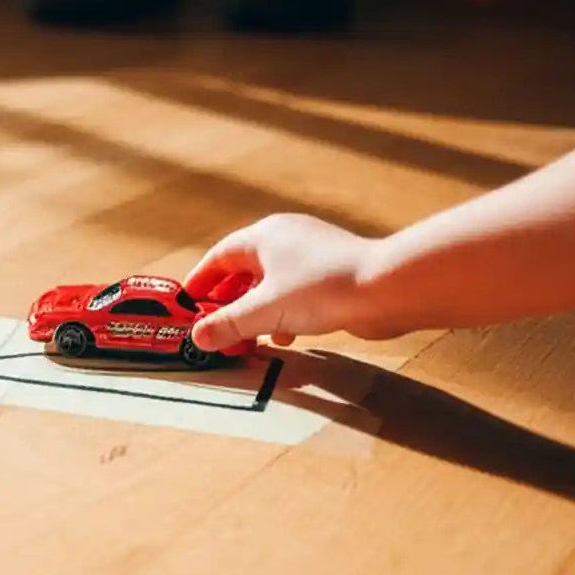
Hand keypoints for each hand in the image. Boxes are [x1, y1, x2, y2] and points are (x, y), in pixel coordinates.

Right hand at [184, 214, 391, 350]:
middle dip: (228, 300)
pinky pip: (294, 292)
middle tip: (213, 324)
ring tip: (245, 336)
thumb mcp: (265, 310)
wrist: (387, 288)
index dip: (200, 280)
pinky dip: (282, 312)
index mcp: (264, 236)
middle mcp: (285, 239)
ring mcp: (310, 255)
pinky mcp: (331, 274)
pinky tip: (284, 335)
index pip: (219, 256)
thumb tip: (198, 337)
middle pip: (243, 270)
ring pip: (270, 283)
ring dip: (255, 309)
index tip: (187, 303)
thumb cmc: (323, 288)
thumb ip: (228, 324)